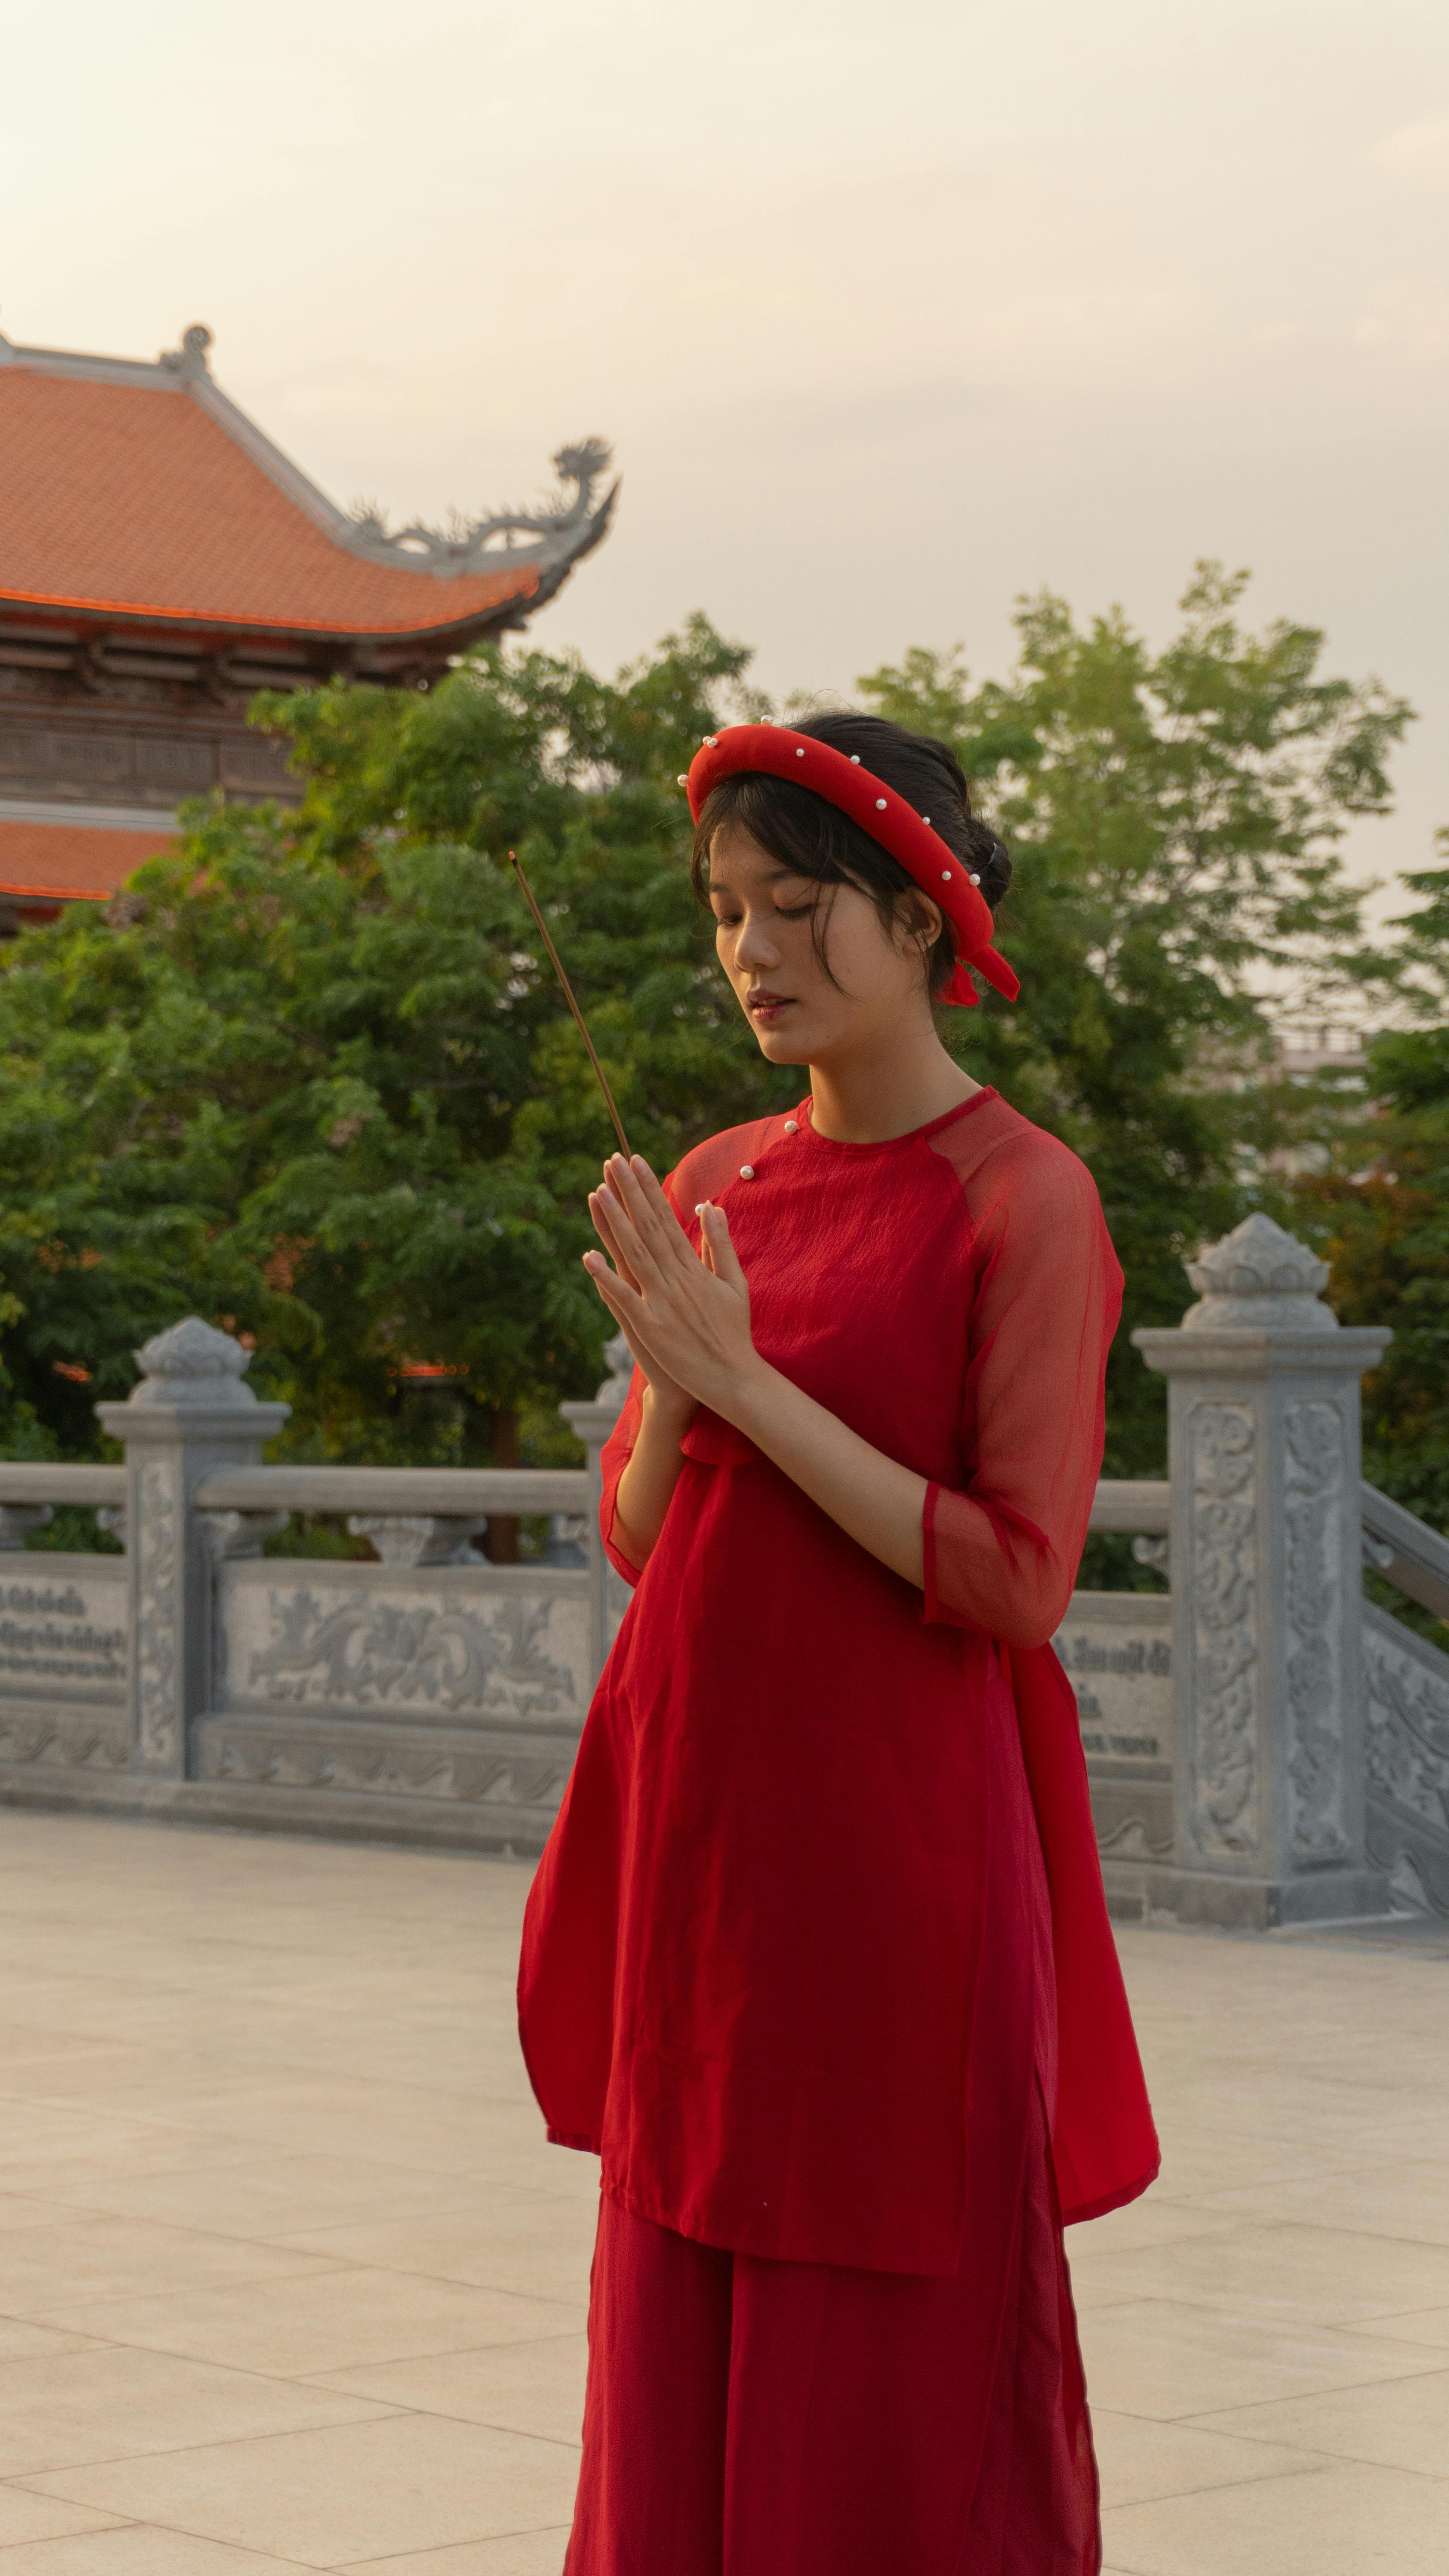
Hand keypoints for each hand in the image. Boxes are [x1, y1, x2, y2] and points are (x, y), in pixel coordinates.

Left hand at [584, 1154, 760, 1421]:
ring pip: (634, 1254)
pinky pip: (624, 1299)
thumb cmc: (733, 1331)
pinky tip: (588, 1257)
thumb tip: (710, 1207)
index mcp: (693, 1267)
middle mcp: (676, 1278)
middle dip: (629, 1193)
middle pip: (648, 1227)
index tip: (636, 1161)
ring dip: (614, 1223)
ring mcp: (662, 1302)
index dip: (649, 1189)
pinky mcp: (650, 1328)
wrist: (734, 1378)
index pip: (666, 1219)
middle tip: (612, 1160)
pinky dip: (606, 1278)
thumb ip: (720, 1244)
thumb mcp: (734, 1282)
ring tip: (597, 1192)